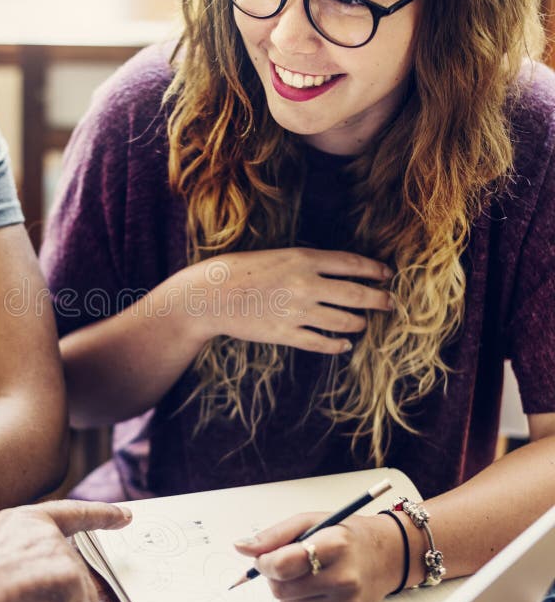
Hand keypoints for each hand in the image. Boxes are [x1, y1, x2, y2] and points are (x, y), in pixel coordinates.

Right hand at [0, 500, 131, 601]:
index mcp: (21, 520)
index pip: (69, 513)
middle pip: (71, 573)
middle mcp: (46, 531)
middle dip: (52, 600)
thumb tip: (21, 581)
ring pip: (75, 599)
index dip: (100, 515)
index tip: (126, 515)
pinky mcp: (71, 580)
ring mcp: (61, 553)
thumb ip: (12, 555)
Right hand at [190, 248, 392, 354]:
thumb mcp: (276, 255)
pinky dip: (338, 345)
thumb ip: (306, 262)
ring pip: (345, 322)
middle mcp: (306, 284)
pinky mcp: (286, 333)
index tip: (387, 274)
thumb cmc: (239, 270)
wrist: (209, 295)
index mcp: (303, 258)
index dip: (375, 270)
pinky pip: (322, 343)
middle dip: (380, 300)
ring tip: (362, 323)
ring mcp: (297, 311)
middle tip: (391, 303)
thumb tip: (338, 272)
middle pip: (358, 294)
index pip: (352, 263)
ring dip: (358, 323)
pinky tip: (344, 345)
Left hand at [234, 512, 402, 601]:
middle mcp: (344, 577)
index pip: (283, 564)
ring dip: (288, 589)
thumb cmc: (345, 534)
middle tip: (287, 562)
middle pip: (282, 588)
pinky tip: (319, 586)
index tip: (262, 557)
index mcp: (335, 545)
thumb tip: (242, 546)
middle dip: (274, 575)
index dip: (264, 562)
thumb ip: (273, 535)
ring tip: (307, 572)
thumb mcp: (309, 521)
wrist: (386, 555)